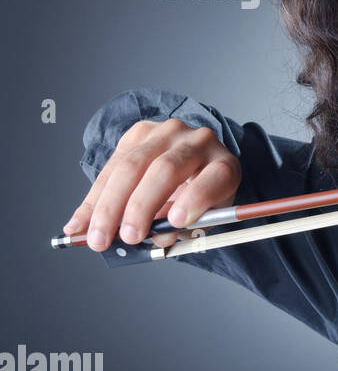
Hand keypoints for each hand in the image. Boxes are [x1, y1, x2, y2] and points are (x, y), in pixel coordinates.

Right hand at [63, 118, 240, 251]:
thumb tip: (158, 236)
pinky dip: (93, 198)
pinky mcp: (139, 133)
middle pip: (166, 170)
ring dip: (109, 205)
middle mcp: (198, 142)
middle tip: (127, 237)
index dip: (197, 197)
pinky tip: (80, 222)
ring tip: (97, 237)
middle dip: (141, 207)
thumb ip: (186, 228)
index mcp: (224, 165)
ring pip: (131, 165)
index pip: (216, 176)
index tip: (176, 222)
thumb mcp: (204, 218)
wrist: (192, 165)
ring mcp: (167, 133)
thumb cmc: (199, 199)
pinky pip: (111, 165)